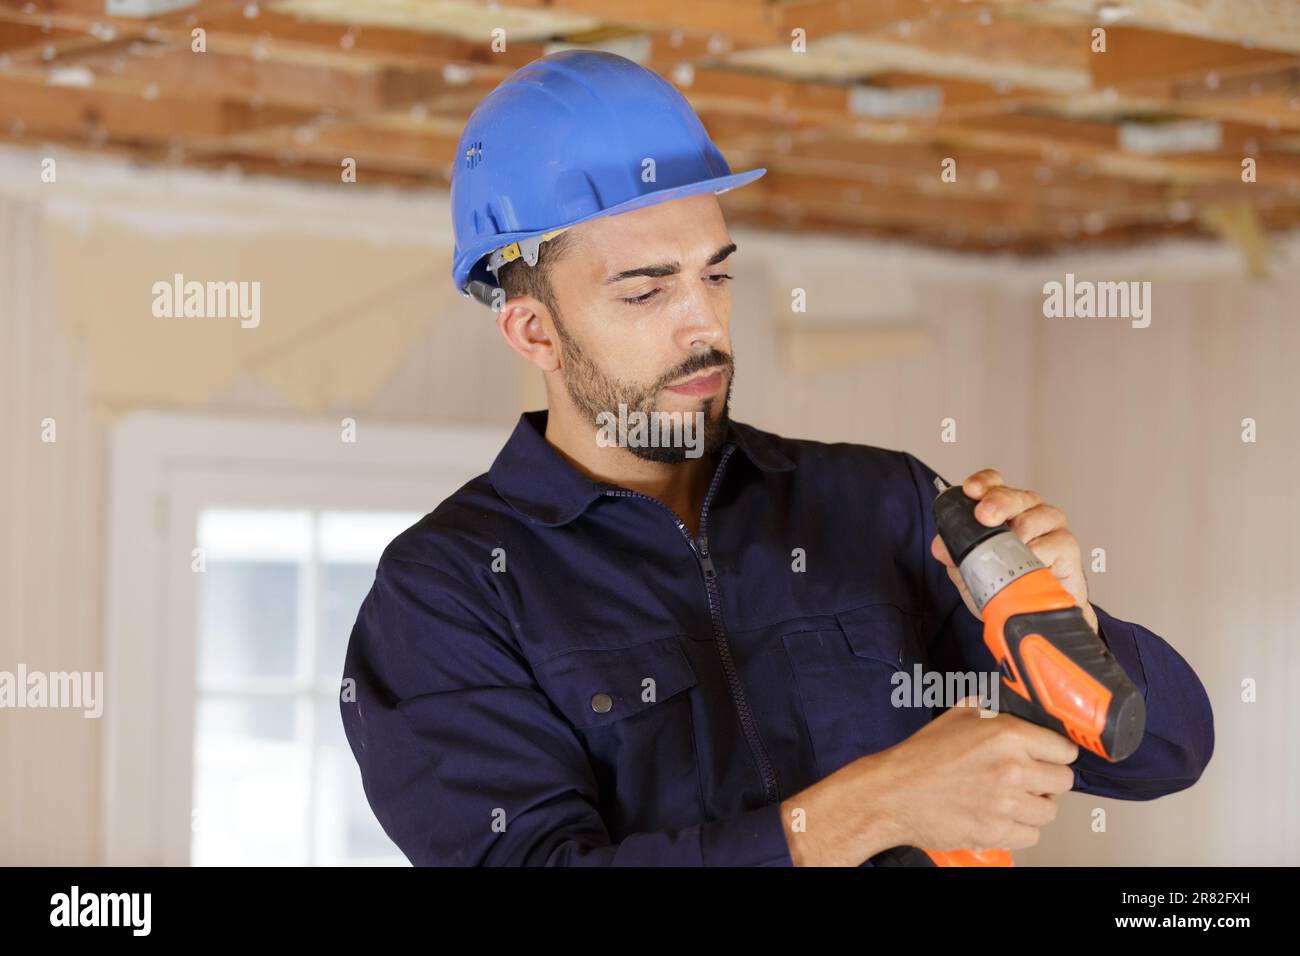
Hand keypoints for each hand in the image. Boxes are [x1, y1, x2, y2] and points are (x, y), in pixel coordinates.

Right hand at [866, 696, 1078, 853]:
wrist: (894, 792)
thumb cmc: (921, 756)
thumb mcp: (957, 716)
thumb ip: (991, 711)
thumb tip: (1013, 708)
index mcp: (1008, 735)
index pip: (1065, 750)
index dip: (1055, 754)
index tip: (1048, 758)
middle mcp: (1013, 769)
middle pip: (1063, 781)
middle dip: (1047, 780)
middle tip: (1027, 779)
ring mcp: (1006, 804)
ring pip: (1049, 811)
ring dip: (1034, 806)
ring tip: (1012, 800)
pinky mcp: (997, 832)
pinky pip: (1031, 835)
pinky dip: (1019, 829)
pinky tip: (1001, 817)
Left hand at [929, 468, 1098, 634]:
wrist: (1036, 611)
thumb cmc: (1008, 583)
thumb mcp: (971, 570)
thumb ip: (955, 555)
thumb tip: (940, 547)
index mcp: (1003, 509)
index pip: (993, 483)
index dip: (982, 482)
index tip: (970, 490)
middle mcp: (1027, 510)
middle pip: (1013, 495)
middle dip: (997, 502)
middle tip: (984, 516)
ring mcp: (1049, 525)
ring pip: (1032, 518)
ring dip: (1016, 535)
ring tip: (1008, 555)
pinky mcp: (1066, 544)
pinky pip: (1051, 543)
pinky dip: (1037, 553)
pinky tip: (1031, 563)